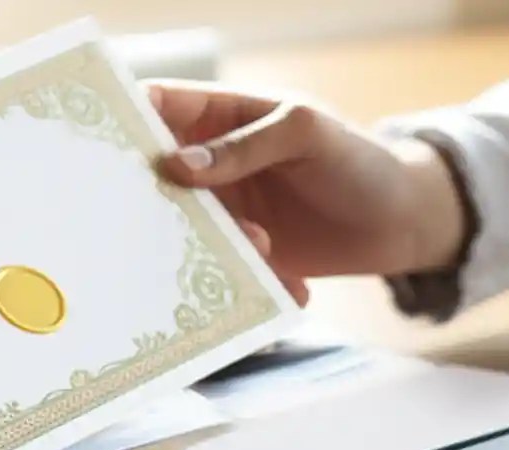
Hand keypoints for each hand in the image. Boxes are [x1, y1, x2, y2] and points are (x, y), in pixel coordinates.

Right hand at [147, 82, 468, 298]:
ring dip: (216, 247)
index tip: (107, 150)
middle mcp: (212, 165)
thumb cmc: (358, 160)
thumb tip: (177, 165)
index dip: (127, 120)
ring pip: (188, 233)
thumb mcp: (305, 135)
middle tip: (155, 222)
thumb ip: (244, 146)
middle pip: (158, 180)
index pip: (160, 107)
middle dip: (155, 203)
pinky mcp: (241, 257)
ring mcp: (224, 213)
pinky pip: (223, 273)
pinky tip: (290, 285)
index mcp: (222, 116)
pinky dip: (247, 284)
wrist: (402, 223)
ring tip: (269, 244)